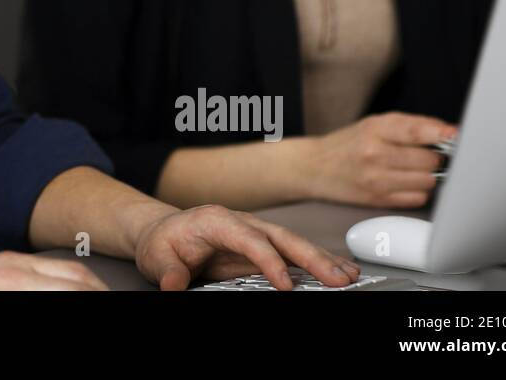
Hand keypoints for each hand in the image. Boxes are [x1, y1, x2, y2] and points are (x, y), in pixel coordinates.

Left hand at [133, 203, 360, 289]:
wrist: (164, 233)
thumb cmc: (163, 243)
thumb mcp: (156, 257)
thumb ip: (167, 270)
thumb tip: (174, 284)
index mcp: (215, 220)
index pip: (248, 238)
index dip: (268, 260)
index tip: (285, 284)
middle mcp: (241, 223)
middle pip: (281, 236)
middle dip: (311, 257)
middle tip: (337, 277)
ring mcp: (255, 233)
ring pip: (294, 243)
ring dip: (322, 259)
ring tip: (349, 276)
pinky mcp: (263, 247)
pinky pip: (293, 254)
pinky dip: (317, 262)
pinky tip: (338, 272)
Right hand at [306, 111, 455, 207]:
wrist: (314, 167)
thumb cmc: (348, 144)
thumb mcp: (373, 125)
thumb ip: (409, 126)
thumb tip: (448, 132)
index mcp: (374, 129)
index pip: (415, 131)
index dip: (441, 134)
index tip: (456, 135)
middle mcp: (374, 154)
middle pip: (429, 160)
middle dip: (434, 158)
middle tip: (425, 155)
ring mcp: (376, 179)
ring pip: (427, 181)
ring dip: (427, 176)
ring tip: (413, 170)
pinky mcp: (378, 200)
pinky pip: (417, 199)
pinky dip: (417, 191)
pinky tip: (405, 183)